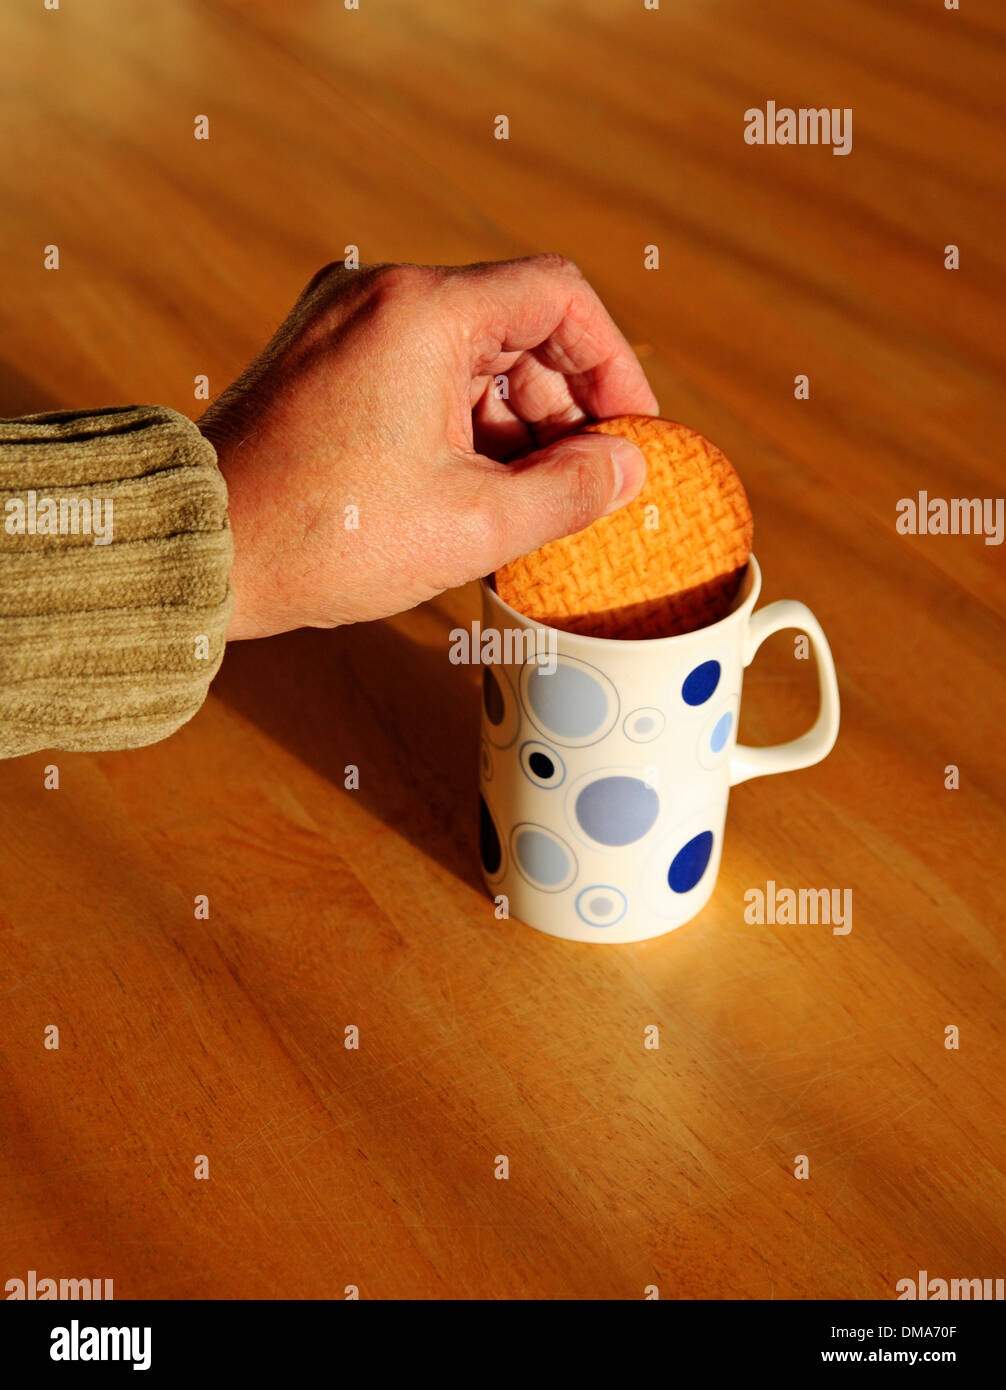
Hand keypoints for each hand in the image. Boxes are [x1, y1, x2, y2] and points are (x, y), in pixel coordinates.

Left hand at [198, 255, 657, 639]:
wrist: (201, 551)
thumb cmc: (326, 536)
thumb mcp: (473, 525)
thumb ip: (571, 490)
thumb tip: (627, 469)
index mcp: (421, 310)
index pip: (559, 296)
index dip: (613, 364)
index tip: (630, 430)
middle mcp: (378, 293)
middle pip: (513, 323)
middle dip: (562, 405)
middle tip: (583, 481)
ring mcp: (342, 320)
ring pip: (466, 350)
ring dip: (512, 419)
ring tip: (527, 499)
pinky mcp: (321, 356)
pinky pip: (418, 368)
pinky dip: (460, 418)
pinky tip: (474, 485)